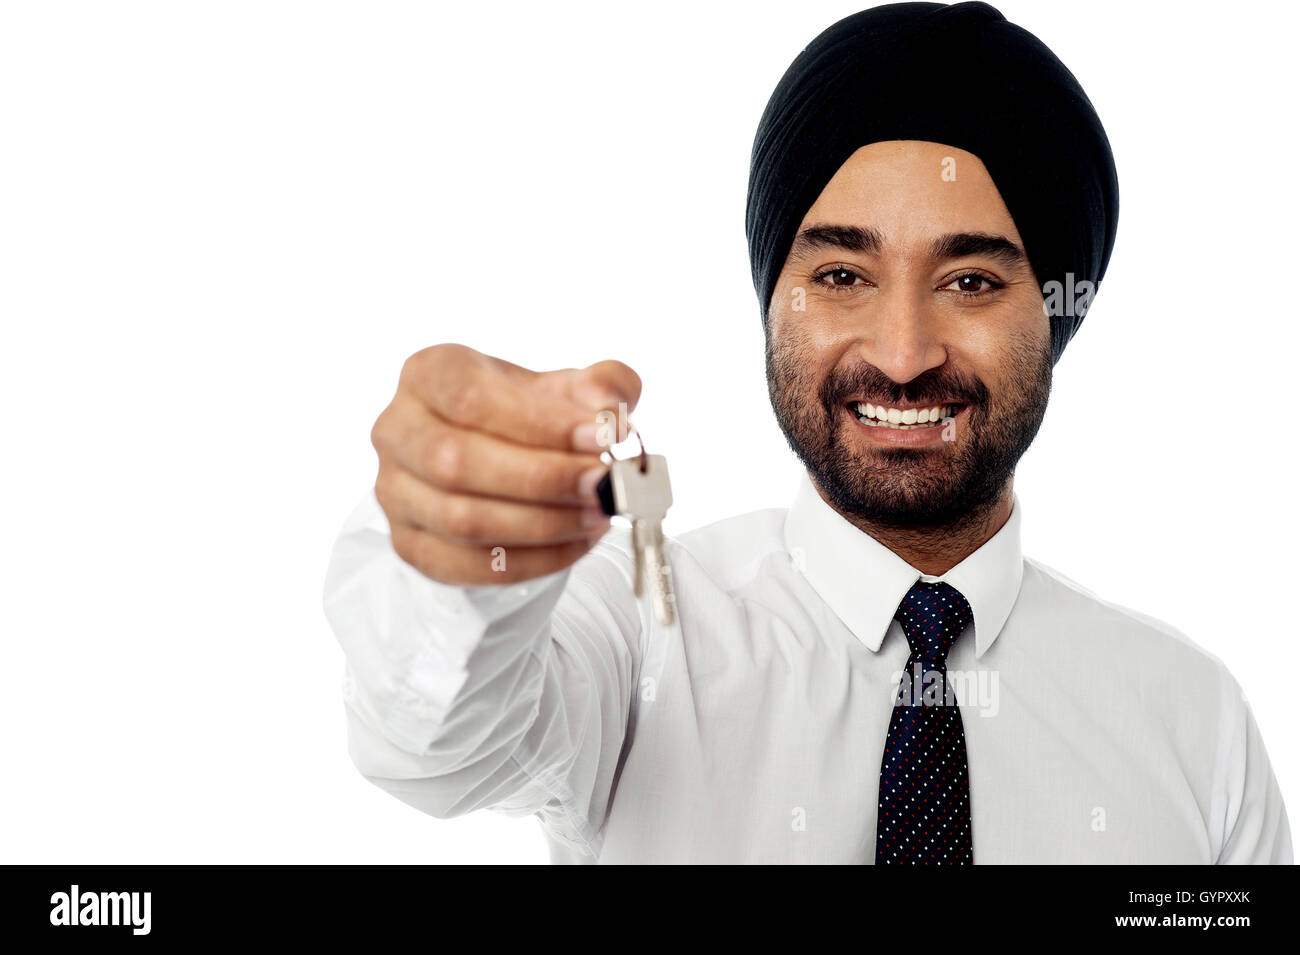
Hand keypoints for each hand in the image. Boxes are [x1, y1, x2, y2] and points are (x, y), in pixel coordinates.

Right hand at [371, 343, 640, 584]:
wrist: (498, 457)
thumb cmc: (528, 416)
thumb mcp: (569, 388)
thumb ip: (601, 388)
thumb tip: (611, 417)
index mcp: (428, 374)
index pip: (471, 398)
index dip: (540, 423)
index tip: (602, 438)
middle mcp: (397, 430)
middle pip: (457, 462)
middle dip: (542, 478)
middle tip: (602, 484)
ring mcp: (395, 492)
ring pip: (462, 520)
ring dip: (542, 523)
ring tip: (597, 514)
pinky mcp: (410, 544)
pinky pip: (469, 565)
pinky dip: (532, 560)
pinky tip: (576, 543)